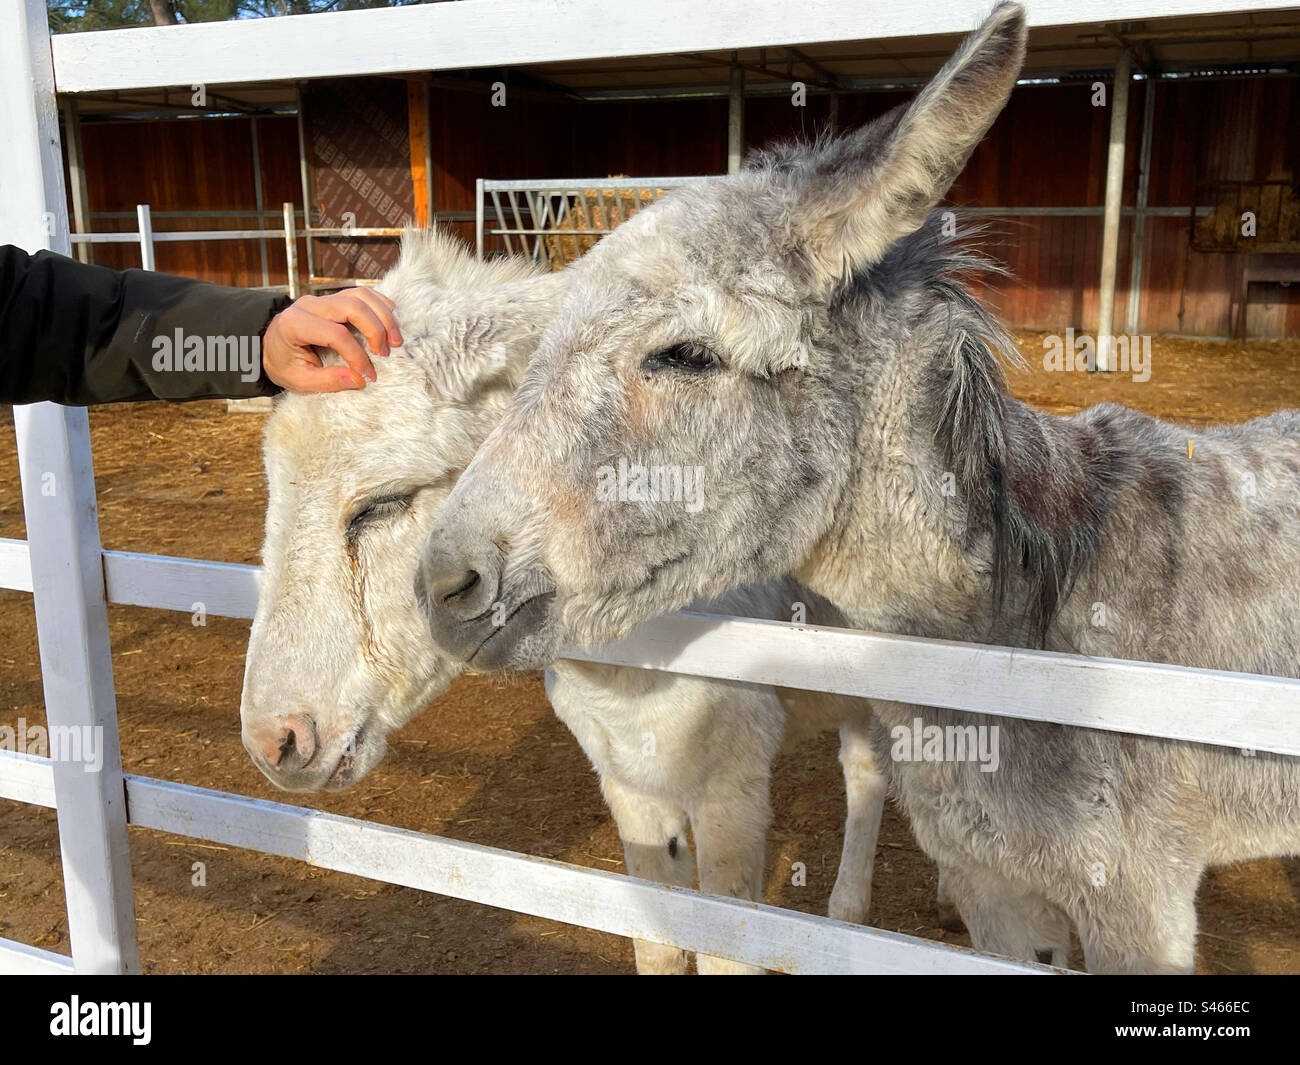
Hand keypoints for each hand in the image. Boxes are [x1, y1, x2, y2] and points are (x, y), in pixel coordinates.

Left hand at [262, 287, 402, 392]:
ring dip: (383, 316)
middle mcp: (309, 305)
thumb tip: (358, 379)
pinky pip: (362, 294)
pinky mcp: (333, 299)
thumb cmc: (283, 363)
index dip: (356, 355)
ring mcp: (322, 298)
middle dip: (376, 329)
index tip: (367, 375)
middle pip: (352, 306)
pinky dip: (380, 305)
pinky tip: (390, 323)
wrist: (269, 344)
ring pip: (361, 295)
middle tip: (386, 353)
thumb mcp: (297, 381)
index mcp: (294, 324)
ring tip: (395, 340)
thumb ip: (327, 381)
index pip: (335, 334)